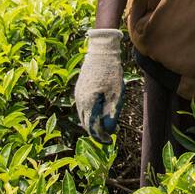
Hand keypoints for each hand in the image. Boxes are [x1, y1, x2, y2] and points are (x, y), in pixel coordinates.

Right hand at [75, 27, 124, 142]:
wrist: (102, 52)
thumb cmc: (111, 72)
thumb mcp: (116, 94)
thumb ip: (112, 113)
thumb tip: (110, 131)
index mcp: (88, 103)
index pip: (93, 127)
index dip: (101, 137)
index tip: (110, 141)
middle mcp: (80, 101)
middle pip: (86, 124)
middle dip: (97, 132)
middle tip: (108, 136)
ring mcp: (78, 95)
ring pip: (83, 116)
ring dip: (93, 123)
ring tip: (105, 126)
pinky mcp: (79, 90)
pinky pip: (82, 107)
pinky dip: (90, 114)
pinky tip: (99, 113)